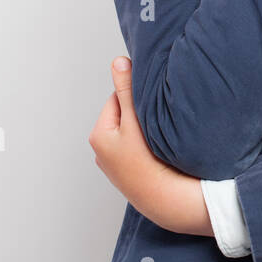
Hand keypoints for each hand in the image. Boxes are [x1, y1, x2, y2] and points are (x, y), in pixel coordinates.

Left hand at [88, 57, 213, 237]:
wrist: (164, 199)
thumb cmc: (148, 161)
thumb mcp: (136, 120)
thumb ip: (128, 89)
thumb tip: (118, 61)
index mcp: (98, 135)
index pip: (118, 100)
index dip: (137, 100)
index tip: (151, 109)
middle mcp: (101, 151)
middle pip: (124, 117)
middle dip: (139, 116)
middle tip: (156, 125)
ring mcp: (114, 165)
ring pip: (131, 133)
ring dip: (144, 131)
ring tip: (158, 140)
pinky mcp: (127, 174)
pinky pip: (136, 149)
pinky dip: (146, 147)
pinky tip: (157, 154)